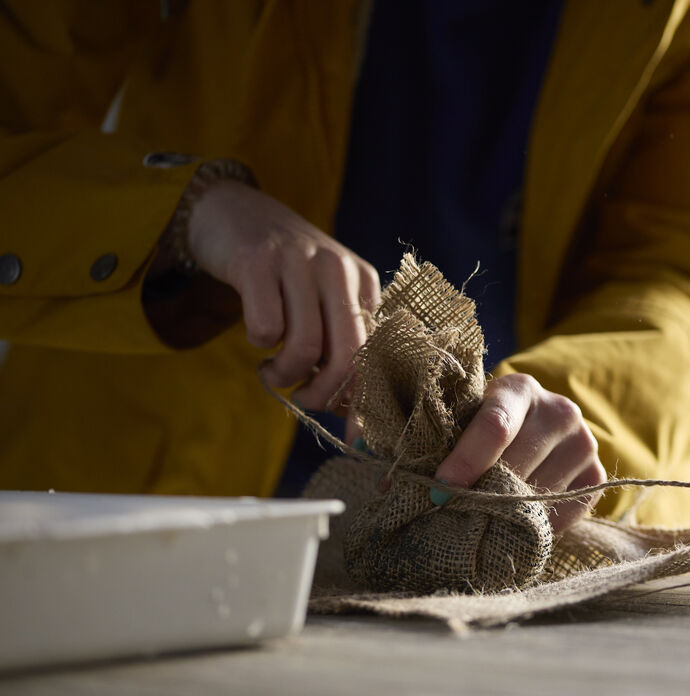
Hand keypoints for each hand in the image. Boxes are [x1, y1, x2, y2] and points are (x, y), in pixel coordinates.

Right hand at [188, 181, 379, 409]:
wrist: (234, 211)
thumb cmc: (284, 273)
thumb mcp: (322, 301)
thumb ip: (339, 347)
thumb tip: (353, 418)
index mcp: (364, 282)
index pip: (377, 352)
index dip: (364, 399)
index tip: (352, 433)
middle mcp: (338, 268)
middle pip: (348, 354)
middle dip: (325, 393)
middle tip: (303, 398)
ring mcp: (299, 261)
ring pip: (306, 346)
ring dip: (285, 375)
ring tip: (274, 370)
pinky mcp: (257, 261)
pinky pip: (266, 327)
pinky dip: (260, 345)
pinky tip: (259, 338)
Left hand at [434, 373, 606, 531]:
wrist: (533, 426)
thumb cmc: (486, 424)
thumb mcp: (465, 417)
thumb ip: (446, 442)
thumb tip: (415, 488)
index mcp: (521, 389)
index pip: (496, 426)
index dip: (466, 461)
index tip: (441, 489)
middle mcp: (560, 411)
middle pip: (515, 465)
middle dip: (480, 492)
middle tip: (453, 511)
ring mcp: (583, 443)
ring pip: (537, 494)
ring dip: (505, 511)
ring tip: (481, 515)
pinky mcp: (596, 475)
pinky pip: (562, 513)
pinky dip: (534, 523)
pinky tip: (514, 518)